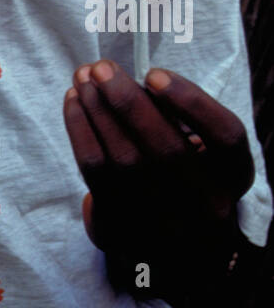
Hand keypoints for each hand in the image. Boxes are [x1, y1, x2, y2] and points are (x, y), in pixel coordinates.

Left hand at [63, 61, 253, 307]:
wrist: (168, 238)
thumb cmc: (180, 170)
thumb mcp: (197, 143)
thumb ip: (176, 114)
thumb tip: (130, 80)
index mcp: (233, 174)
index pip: (226, 137)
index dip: (191, 102)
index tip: (154, 75)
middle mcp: (208, 206)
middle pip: (169, 151)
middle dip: (128, 103)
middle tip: (100, 68)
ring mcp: (166, 225)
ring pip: (127, 162)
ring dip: (97, 112)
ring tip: (82, 79)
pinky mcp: (125, 230)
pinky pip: (96, 175)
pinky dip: (80, 132)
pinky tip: (73, 102)